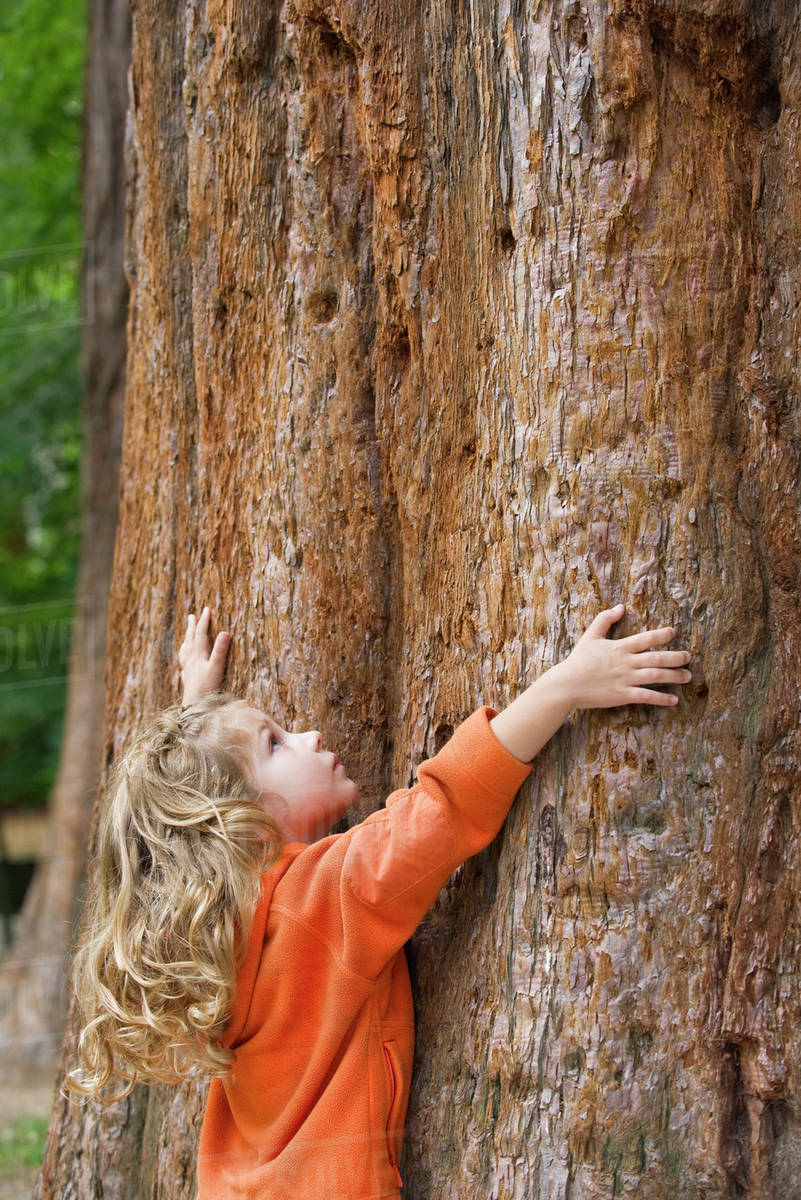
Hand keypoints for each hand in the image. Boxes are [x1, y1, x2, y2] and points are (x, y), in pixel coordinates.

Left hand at [178, 606, 230, 704]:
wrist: (194, 706)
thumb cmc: (207, 688)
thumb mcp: (216, 668)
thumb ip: (220, 651)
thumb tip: (224, 632)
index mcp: (197, 654)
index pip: (201, 634)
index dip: (204, 621)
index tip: (207, 609)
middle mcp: (190, 659)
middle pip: (190, 639)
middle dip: (192, 626)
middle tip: (192, 615)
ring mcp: (187, 668)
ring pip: (185, 649)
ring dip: (187, 638)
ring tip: (186, 634)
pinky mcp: (187, 678)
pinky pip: (184, 661)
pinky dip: (184, 654)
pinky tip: (185, 658)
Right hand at [555, 604, 691, 709]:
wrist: (567, 684)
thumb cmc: (578, 660)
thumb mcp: (590, 636)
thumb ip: (605, 619)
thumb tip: (620, 606)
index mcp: (619, 647)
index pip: (646, 638)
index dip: (662, 635)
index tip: (673, 633)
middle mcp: (626, 662)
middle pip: (657, 658)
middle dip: (676, 657)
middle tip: (688, 657)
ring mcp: (626, 679)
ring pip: (656, 676)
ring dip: (674, 676)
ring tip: (688, 676)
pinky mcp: (623, 695)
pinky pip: (646, 696)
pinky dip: (661, 698)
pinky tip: (674, 700)